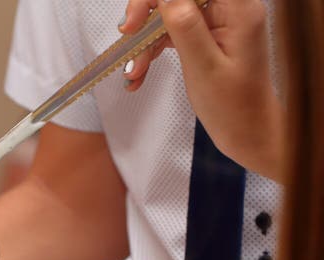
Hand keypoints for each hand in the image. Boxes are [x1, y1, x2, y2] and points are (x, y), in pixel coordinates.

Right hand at [120, 0, 282, 180]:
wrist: (248, 132)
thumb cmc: (235, 106)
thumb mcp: (205, 66)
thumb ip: (185, 26)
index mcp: (238, 7)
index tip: (137, 17)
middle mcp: (229, 7)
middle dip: (148, 11)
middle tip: (127, 34)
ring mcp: (216, 20)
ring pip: (169, 11)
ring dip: (145, 38)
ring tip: (134, 72)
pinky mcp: (204, 34)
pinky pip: (170, 30)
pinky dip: (151, 49)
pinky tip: (139, 73)